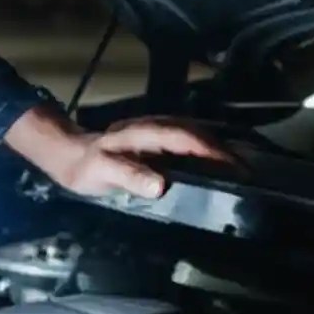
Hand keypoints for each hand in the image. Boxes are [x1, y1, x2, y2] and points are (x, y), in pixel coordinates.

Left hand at [5, 104, 235, 197]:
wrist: (66, 156)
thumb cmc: (84, 167)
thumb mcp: (102, 173)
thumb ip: (129, 176)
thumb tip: (161, 185)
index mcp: (141, 135)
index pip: (183, 138)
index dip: (209, 150)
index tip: (234, 166)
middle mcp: (150, 128)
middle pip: (192, 131)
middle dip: (221, 146)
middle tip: (247, 168)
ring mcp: (152, 132)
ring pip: (190, 133)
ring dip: (214, 146)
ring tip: (237, 166)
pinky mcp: (152, 140)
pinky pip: (183, 140)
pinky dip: (202, 148)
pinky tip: (213, 163)